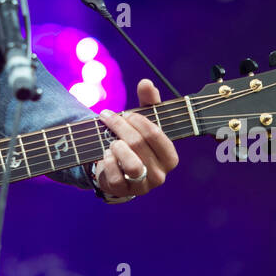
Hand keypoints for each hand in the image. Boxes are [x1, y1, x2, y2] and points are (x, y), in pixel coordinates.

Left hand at [93, 79, 178, 198]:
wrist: (117, 167)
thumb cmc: (135, 141)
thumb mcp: (144, 120)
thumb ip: (149, 101)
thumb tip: (146, 82)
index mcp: (170, 157)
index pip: (155, 133)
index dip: (137, 120)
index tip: (125, 113)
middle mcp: (160, 174)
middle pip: (138, 144)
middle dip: (119, 126)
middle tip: (108, 117)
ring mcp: (142, 186)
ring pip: (131, 164)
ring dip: (116, 146)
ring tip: (111, 141)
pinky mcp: (124, 192)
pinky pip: (115, 176)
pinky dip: (107, 161)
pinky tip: (105, 155)